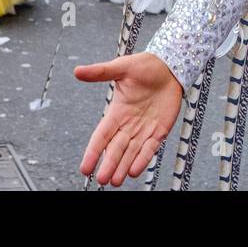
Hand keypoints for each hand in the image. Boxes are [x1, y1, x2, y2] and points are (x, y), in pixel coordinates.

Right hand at [76, 52, 183, 186]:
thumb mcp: (121, 67)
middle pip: (115, 149)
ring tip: (115, 181)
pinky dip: (143, 160)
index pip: (101, 136)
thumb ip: (100, 71)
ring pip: (131, 153)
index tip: (85, 167)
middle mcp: (128, 124)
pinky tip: (135, 171)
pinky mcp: (159, 130)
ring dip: (123, 167)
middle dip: (108, 164)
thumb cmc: (144, 65)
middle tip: (101, 179)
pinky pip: (150, 148)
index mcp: (116, 112)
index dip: (93, 151)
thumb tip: (77, 70)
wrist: (170, 66)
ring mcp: (143, 129)